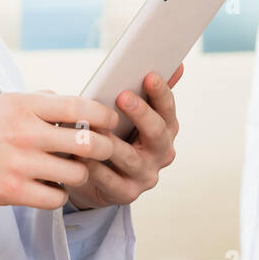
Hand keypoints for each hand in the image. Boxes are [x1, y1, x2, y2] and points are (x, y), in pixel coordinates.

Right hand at [0, 93, 118, 208]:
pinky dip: (59, 195)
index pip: (79, 106)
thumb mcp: (3, 102)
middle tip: (102, 150)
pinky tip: (52, 187)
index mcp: (24, 105)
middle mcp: (24, 133)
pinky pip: (56, 198)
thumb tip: (71, 103)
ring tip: (70, 171)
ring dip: (79, 174)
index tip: (110, 121)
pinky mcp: (11, 192)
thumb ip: (39, 102)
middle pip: (87, 142)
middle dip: (103, 147)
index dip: (103, 115)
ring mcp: (19, 164)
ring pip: (76, 173)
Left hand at [65, 64, 181, 211]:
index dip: (161, 93)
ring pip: (131, 158)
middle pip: (156, 132)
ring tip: (95, 126)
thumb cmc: (115, 135)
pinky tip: (81, 154)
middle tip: (123, 95)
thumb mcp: (131, 114)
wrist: (100, 178)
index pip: (168, 110)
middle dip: (141, 113)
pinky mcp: (126, 194)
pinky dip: (95, 167)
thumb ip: (149, 93)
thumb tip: (177, 64)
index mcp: (166, 130)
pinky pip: (110, 180)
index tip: (149, 75)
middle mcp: (161, 154)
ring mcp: (145, 176)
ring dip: (113, 141)